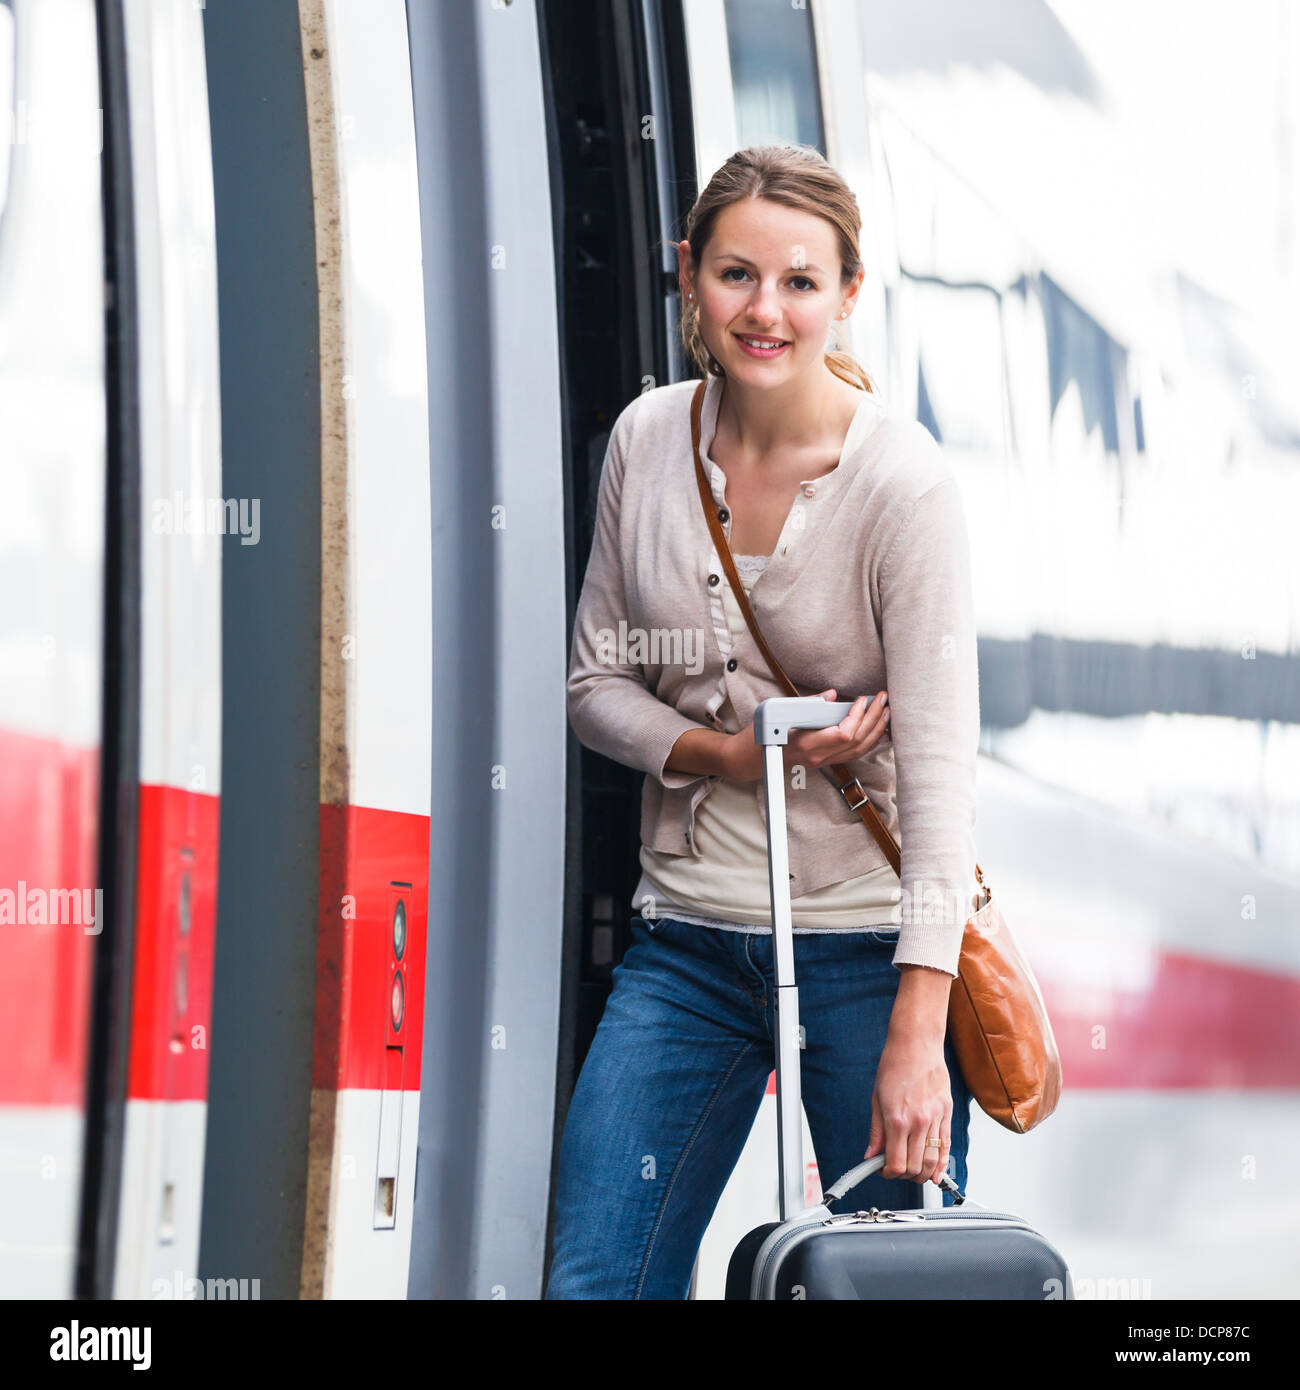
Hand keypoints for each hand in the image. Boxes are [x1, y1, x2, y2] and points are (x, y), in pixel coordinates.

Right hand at [721, 688, 889, 784]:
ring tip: (886, 712)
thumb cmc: (759, 735)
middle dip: (873, 718)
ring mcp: (821, 762)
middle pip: (856, 741)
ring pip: (858, 750)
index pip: (843, 734)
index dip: (858, 716)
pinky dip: (868, 742)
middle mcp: (817, 757)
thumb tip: (832, 694)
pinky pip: (852, 755)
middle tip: (883, 699)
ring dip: (876, 730)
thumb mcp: (777, 712)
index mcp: (806, 744)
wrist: (747, 760)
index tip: (862, 699)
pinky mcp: (823, 762)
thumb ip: (807, 704)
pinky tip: (877, 730)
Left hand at [862, 1028, 952, 1186]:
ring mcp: (935, 1119)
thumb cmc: (895, 1066)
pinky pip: (946, 1147)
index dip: (887, 1173)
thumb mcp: (876, 1099)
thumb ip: (876, 1131)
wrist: (916, 1044)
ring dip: (922, 1174)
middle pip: (914, 1167)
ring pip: (932, 1161)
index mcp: (897, 1119)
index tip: (882, 1169)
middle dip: (903, 1176)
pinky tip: (937, 1174)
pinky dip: (942, 1165)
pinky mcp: (947, 1114)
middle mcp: (918, 1122)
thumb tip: (870, 1155)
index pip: (895, 1163)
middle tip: (895, 1169)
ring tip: (912, 1172)